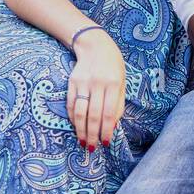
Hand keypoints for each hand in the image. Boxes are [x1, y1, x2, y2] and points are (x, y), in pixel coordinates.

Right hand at [67, 29, 125, 151]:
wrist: (95, 45)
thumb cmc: (113, 66)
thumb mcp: (122, 82)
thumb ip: (118, 103)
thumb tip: (112, 126)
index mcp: (113, 84)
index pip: (109, 113)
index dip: (106, 130)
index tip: (106, 142)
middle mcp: (98, 83)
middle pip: (93, 115)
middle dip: (92, 134)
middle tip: (91, 148)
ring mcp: (83, 83)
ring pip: (80, 112)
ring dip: (80, 130)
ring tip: (83, 141)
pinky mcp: (72, 82)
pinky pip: (71, 104)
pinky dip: (73, 118)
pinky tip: (76, 126)